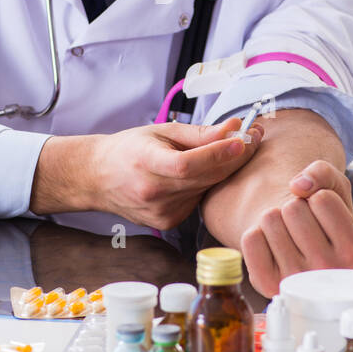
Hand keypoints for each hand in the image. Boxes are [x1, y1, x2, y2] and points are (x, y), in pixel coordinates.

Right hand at [79, 117, 264, 230]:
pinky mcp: (167, 223)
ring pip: (206, 189)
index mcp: (145, 163)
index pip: (186, 164)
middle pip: (204, 177)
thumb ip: (198, 133)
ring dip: (225, 170)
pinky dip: (206, 185)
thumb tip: (234, 128)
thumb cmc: (129, 149)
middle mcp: (152, 192)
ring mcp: (160, 212)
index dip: (217, 153)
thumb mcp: (159, 131)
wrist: (98, 178)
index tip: (243, 139)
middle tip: (255, 136)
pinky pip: (198, 200)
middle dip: (235, 157)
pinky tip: (204, 172)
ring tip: (234, 148)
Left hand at [239, 158, 352, 296]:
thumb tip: (299, 185)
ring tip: (285, 233)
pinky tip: (270, 245)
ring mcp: (297, 280)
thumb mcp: (333, 187)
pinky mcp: (267, 283)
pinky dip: (255, 232)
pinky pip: (250, 238)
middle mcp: (329, 270)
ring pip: (269, 219)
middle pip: (293, 209)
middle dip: (293, 206)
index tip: (320, 213)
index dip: (316, 196)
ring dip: (274, 217)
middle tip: (299, 224)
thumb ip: (324, 172)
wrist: (292, 239)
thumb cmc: (317, 215)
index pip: (322, 199)